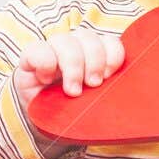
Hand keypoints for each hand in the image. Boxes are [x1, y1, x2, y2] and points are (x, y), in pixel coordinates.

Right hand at [13, 28, 125, 158]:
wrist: (43, 122)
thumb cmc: (74, 110)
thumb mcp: (96, 102)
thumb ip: (109, 92)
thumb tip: (129, 98)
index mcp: (94, 54)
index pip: (110, 42)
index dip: (112, 56)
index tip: (108, 78)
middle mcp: (74, 47)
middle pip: (88, 37)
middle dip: (93, 61)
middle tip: (93, 85)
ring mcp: (51, 50)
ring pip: (65, 41)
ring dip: (72, 66)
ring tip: (72, 91)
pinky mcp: (29, 58)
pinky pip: (37, 50)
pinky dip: (44, 62)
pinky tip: (45, 78)